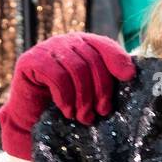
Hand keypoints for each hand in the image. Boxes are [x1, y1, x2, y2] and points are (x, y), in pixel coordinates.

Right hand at [0, 32, 136, 159]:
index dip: (118, 60)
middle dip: (101, 89)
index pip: (105, 45)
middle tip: (102, 112)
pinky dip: (66, 97)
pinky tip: (68, 111)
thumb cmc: (66, 105)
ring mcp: (46, 48)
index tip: (128, 78)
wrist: (31, 120)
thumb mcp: (91, 91)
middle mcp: (65, 41)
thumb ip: (107, 78)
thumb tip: (131, 73)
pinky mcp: (30, 60)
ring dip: (84, 98)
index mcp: (83, 44)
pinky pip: (56, 76)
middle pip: (93, 59)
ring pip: (76, 69)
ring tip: (85, 117)